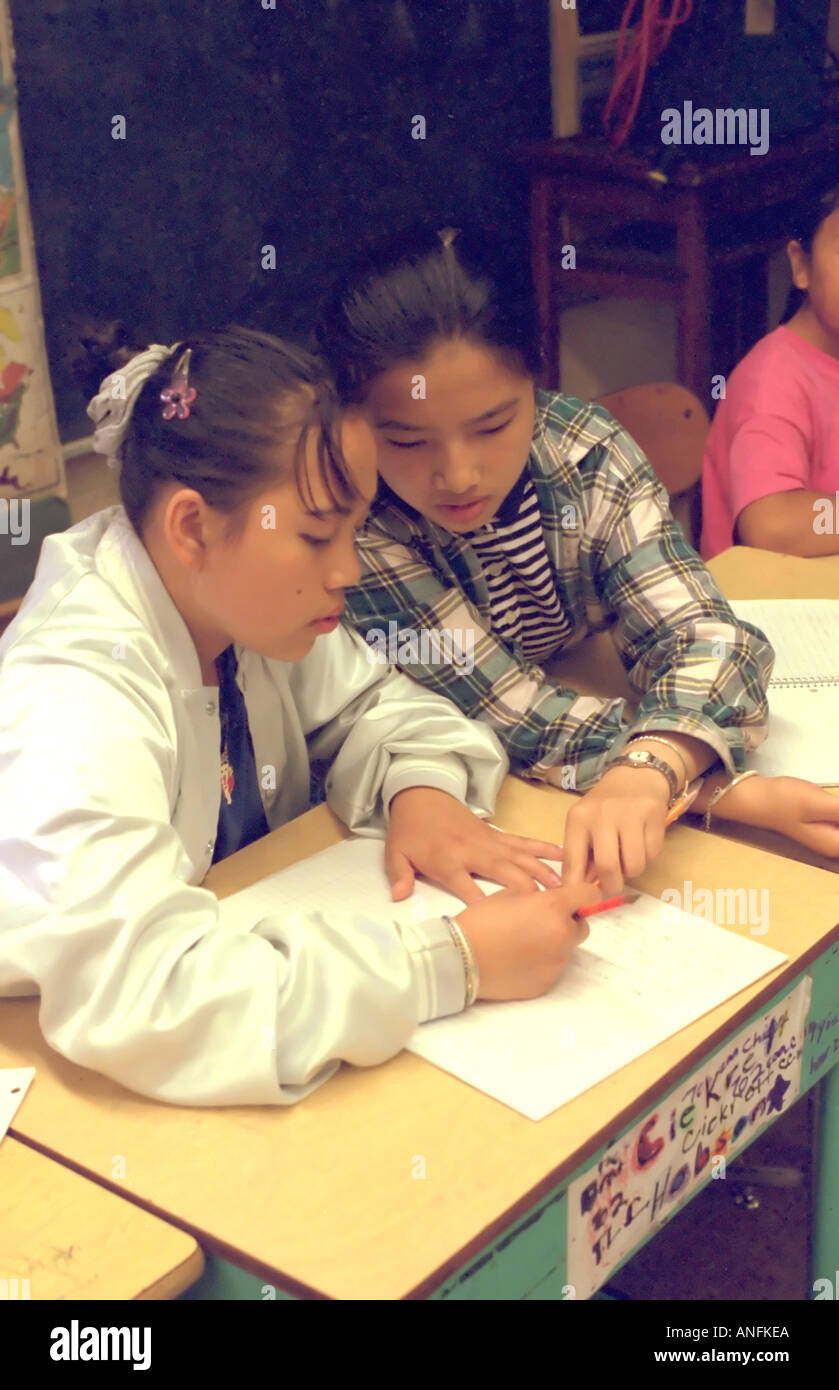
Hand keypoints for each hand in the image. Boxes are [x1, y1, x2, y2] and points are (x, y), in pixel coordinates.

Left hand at [385, 786, 563, 902]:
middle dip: (526, 890)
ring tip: (564, 887)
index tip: (503, 922)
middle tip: (549, 908)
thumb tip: (399, 898)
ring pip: (521, 857)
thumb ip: (399, 876)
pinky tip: (562, 854)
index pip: (468, 888)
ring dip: (542, 872)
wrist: (420, 795)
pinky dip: (543, 847)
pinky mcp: (496, 834)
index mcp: (447, 861)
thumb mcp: (396, 853)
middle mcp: (474, 852)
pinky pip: (523, 841)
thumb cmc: (409, 830)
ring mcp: (489, 841)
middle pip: (505, 873)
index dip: (485, 905)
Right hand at [456, 881, 600, 999]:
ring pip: (566, 948)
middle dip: (566, 922)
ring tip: (523, 943)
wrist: (460, 959)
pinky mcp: (548, 982)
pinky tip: (518, 960)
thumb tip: (551, 899)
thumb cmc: (480, 921)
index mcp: (553, 908)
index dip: (582, 894)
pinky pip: (553, 967)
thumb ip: (537, 895)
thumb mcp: (508, 895)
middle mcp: (562, 935)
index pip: (589, 895)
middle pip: (581, 926)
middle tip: (539, 922)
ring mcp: (557, 962)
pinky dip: (542, 963)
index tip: (574, 898)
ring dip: (553, 943)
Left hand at [560, 766, 669, 895]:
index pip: (573, 862)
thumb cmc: (606, 805)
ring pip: (633, 865)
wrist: (636, 776)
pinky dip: (648, 857)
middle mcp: (601, 815)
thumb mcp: (586, 823)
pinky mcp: (653, 815)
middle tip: (614, 885)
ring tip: (629, 857)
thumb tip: (582, 889)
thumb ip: (583, 852)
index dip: (577, 887)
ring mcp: (629, 814)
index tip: (583, 898)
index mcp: (578, 819)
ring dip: (632, 870)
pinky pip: (652, 854)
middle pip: (607, 867)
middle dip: (612, 885)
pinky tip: (642, 842)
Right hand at [707, 774, 838, 856]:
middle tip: (833, 803)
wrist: (755, 797)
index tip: (837, 807)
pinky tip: (836, 803)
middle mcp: (836, 846)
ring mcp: (832, 836)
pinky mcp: (828, 824)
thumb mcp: (819, 804)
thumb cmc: (784, 801)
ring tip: (830, 802)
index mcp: (836, 846)